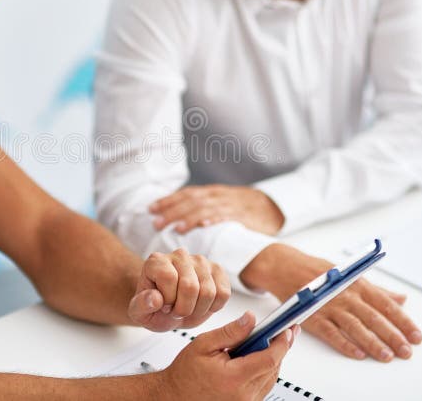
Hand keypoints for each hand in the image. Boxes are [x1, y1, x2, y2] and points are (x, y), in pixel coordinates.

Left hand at [128, 249, 230, 331]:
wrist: (171, 311)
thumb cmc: (155, 310)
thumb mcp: (140, 313)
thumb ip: (142, 305)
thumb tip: (155, 298)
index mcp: (156, 261)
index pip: (168, 278)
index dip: (168, 300)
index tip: (163, 306)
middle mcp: (179, 255)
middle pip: (190, 286)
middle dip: (184, 308)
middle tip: (177, 311)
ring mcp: (200, 261)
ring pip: (209, 291)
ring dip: (198, 309)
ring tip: (188, 309)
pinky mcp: (217, 270)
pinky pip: (224, 293)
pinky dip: (214, 307)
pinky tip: (202, 305)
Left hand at [149, 185, 284, 235]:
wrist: (271, 207)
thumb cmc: (240, 209)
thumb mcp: (218, 203)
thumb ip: (199, 208)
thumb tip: (172, 218)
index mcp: (209, 193)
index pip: (184, 194)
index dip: (167, 200)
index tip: (150, 209)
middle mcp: (217, 196)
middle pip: (190, 201)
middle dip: (172, 211)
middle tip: (156, 223)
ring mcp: (230, 205)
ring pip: (205, 208)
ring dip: (189, 218)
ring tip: (176, 228)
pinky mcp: (242, 216)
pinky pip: (227, 216)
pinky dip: (215, 219)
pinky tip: (204, 225)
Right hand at [158, 311, 298, 400]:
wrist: (174, 396)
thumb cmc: (185, 373)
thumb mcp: (204, 344)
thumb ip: (230, 332)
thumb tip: (250, 319)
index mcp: (234, 378)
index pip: (269, 359)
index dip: (282, 342)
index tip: (288, 329)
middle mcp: (243, 395)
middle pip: (273, 368)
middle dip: (280, 347)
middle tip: (282, 331)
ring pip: (271, 378)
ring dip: (273, 359)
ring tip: (267, 342)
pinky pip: (263, 387)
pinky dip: (264, 371)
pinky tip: (256, 359)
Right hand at [241, 243, 421, 361]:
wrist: (285, 267)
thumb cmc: (318, 272)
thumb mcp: (351, 275)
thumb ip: (377, 290)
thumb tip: (401, 299)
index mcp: (357, 283)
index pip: (386, 304)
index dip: (403, 321)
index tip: (415, 335)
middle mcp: (345, 294)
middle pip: (374, 318)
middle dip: (393, 336)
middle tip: (406, 351)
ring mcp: (329, 305)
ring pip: (356, 327)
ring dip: (373, 343)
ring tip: (386, 356)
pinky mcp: (313, 316)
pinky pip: (331, 333)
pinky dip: (345, 344)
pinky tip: (358, 354)